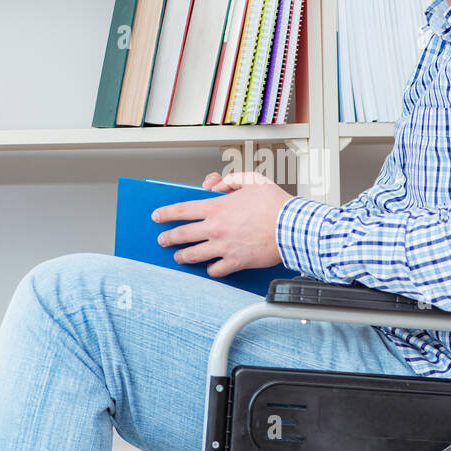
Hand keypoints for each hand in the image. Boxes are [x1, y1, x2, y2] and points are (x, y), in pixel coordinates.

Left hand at [152, 171, 289, 276]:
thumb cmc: (276, 205)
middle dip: (168, 238)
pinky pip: (215, 270)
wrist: (292, 227)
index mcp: (217, 207)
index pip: (181, 210)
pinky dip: (210, 270)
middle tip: (163, 240)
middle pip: (181, 235)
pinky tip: (209, 267)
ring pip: (193, 255)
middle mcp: (216, 228)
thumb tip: (213, 185)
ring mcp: (223, 247)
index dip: (166, 213)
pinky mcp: (235, 262)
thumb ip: (230, 180)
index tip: (158, 217)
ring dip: (182, 256)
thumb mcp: (252, 180)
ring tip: (179, 257)